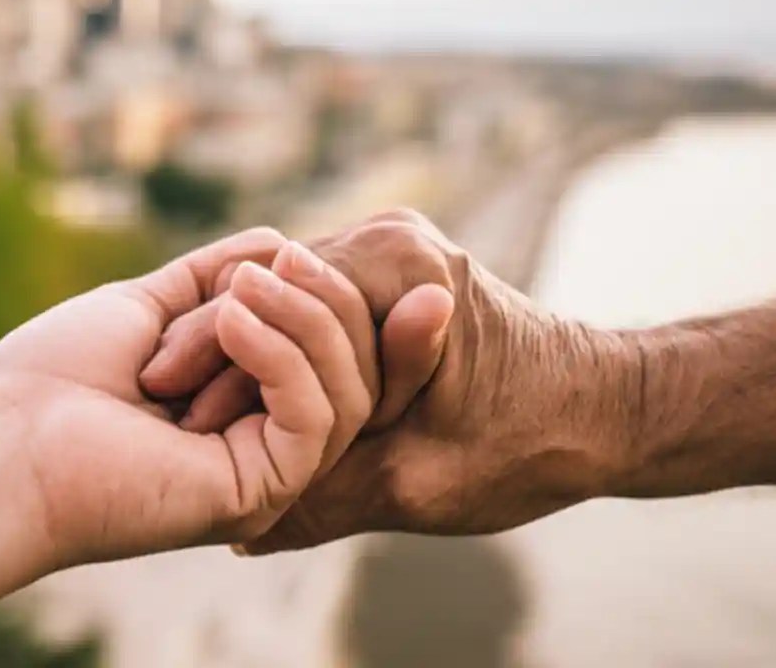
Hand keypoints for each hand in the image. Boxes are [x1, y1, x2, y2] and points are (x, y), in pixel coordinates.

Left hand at [0, 229, 376, 569]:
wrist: (4, 443)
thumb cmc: (56, 381)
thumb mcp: (149, 308)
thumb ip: (213, 278)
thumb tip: (281, 240)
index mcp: (244, 409)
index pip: (327, 347)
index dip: (323, 295)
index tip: (287, 246)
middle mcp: (266, 446)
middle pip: (352, 367)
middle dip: (326, 301)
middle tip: (285, 256)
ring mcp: (269, 475)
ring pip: (347, 390)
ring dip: (307, 320)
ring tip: (245, 285)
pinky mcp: (262, 491)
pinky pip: (314, 416)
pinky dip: (283, 355)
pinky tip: (232, 318)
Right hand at [141, 210, 640, 550]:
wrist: (606, 410)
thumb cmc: (528, 448)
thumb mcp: (416, 487)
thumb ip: (325, 501)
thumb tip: (239, 537)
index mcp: (401, 274)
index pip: (280, 319)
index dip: (226, 381)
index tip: (184, 432)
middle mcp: (392, 238)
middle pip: (275, 298)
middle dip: (228, 362)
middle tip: (170, 419)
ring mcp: (393, 242)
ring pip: (288, 298)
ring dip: (252, 351)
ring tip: (195, 412)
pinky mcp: (393, 262)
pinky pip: (316, 300)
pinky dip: (286, 344)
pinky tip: (249, 389)